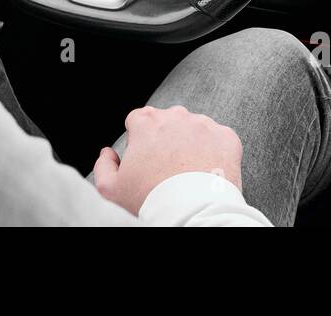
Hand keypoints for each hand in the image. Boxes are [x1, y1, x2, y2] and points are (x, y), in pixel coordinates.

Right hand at [92, 105, 244, 214]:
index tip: (144, 161)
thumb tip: (108, 154)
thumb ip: (103, 165)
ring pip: (194, 130)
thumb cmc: (150, 201)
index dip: (138, 141)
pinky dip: (215, 153)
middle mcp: (176, 116)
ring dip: (191, 145)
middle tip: (166, 171)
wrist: (191, 215)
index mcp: (146, 121)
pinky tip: (207, 172)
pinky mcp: (227, 138)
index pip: (138, 121)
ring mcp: (204, 125)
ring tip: (188, 174)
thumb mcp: (110, 189)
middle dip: (166, 141)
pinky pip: (220, 140)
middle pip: (168, 123)